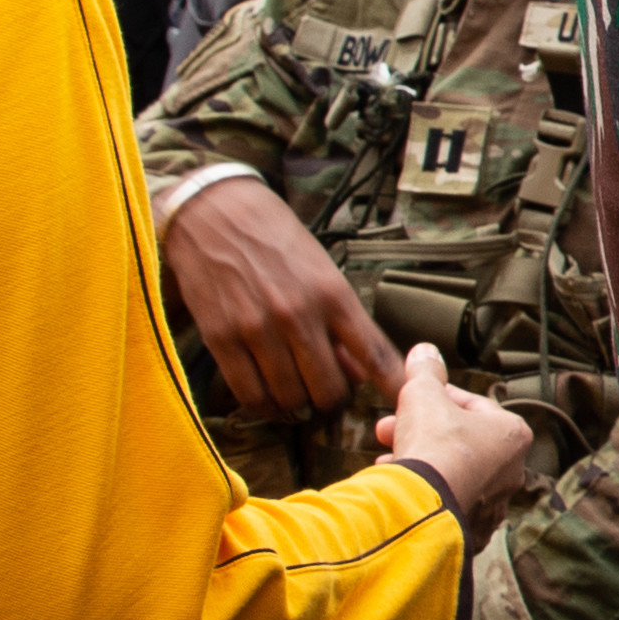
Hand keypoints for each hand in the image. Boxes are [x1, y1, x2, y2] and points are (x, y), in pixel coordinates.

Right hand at [165, 173, 405, 414]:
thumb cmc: (278, 240)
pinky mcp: (221, 339)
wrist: (216, 213)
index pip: (373, 354)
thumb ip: (343, 322)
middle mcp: (298, 316)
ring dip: (298, 406)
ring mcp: (257, 330)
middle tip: (328, 393)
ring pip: (291, 399)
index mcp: (332, 295)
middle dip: (333, 400)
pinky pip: (249, 394)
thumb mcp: (324, 271)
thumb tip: (360, 372)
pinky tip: (269, 398)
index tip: (403, 402)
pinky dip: (264, 406)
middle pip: (329, 390)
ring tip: (297, 394)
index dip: (391, 386)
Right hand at [379, 341, 533, 526]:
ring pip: (450, 473)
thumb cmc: (435, 444)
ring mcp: (493, 504)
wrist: (425, 506)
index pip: (472, 406)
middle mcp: (512, 470)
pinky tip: (399, 487)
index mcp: (513, 433)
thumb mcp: (425, 393)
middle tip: (386, 428)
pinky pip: (444, 502)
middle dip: (419, 431)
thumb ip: (426, 371)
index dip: (435, 398)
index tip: (410, 399)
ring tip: (387, 460)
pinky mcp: (471, 530)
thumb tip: (425, 352)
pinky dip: (423, 492)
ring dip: (418, 462)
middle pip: (458, 442)